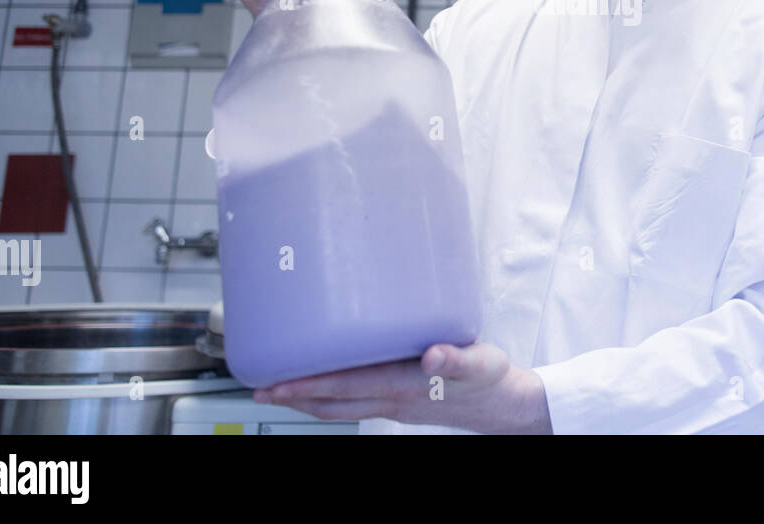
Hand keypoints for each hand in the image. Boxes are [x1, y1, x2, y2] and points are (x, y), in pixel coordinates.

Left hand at [251, 342, 551, 434]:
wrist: (505, 406)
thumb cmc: (491, 380)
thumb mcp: (480, 364)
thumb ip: (456, 359)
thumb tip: (434, 356)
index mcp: (404, 387)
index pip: (345, 388)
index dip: (308, 385)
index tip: (276, 383)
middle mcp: (392, 400)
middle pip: (332, 403)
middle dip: (294, 397)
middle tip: (259, 388)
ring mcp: (394, 404)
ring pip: (340, 405)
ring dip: (308, 398)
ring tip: (280, 388)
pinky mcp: (400, 401)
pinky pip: (356, 401)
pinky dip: (332, 395)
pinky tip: (327, 381)